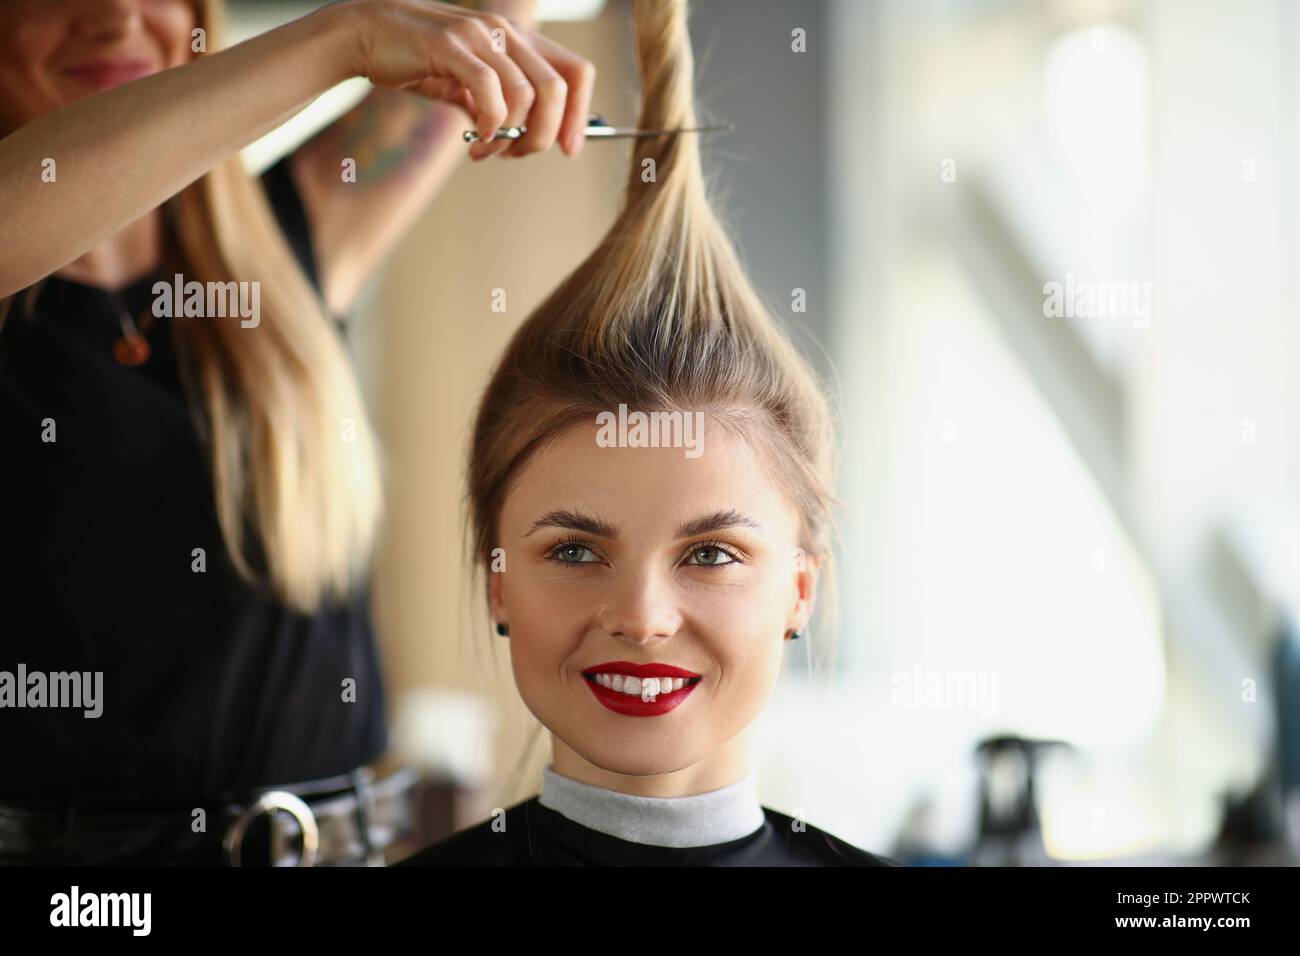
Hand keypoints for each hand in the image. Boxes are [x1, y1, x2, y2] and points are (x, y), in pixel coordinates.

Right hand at [333, 0, 594, 159]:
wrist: (364, 34)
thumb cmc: (416, 59)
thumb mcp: (466, 84)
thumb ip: (495, 105)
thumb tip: (517, 138)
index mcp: (517, 39)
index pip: (576, 72)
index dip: (579, 115)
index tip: (567, 149)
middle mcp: (506, 31)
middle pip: (556, 89)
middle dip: (543, 135)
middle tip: (517, 155)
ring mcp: (480, 35)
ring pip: (526, 95)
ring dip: (511, 136)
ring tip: (486, 150)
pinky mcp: (451, 46)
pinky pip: (489, 91)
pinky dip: (490, 124)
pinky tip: (476, 140)